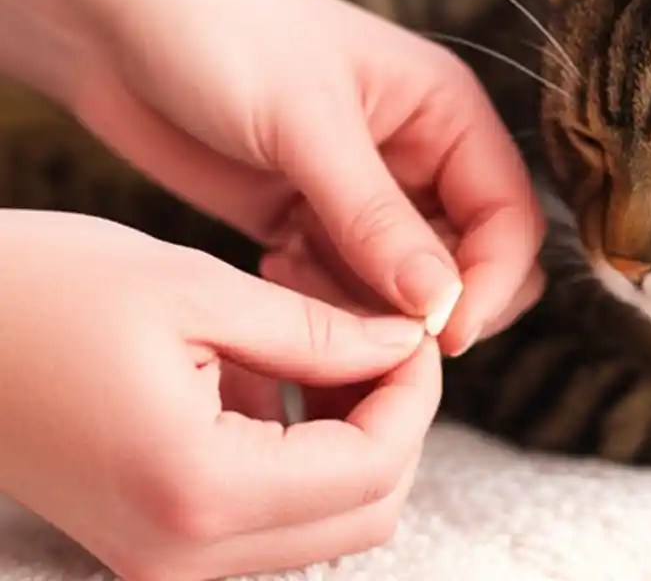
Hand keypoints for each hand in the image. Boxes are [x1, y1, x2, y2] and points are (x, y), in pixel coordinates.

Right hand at [0, 211, 438, 579]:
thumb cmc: (40, 292)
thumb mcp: (194, 290)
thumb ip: (318, 329)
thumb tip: (406, 343)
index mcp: (199, 490)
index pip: (374, 466)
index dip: (414, 393)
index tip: (411, 327)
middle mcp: (185, 554)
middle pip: (365, 510)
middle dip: (395, 420)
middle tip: (382, 338)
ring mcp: (165, 559)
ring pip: (326, 519)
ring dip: (354, 436)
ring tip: (334, 347)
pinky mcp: (154, 541)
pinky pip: (270, 514)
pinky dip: (302, 451)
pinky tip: (276, 374)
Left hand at [3, 0, 543, 354]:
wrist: (106, 17)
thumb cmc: (215, 33)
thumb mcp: (306, 124)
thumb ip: (376, 220)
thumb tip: (443, 305)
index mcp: (447, 113)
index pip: (510, 217)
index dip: (491, 282)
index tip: (443, 334)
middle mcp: (419, 157)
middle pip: (473, 261)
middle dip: (435, 303)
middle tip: (377, 324)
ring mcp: (364, 194)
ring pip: (407, 287)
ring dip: (367, 305)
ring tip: (300, 267)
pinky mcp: (309, 222)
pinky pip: (346, 289)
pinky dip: (321, 299)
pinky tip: (274, 259)